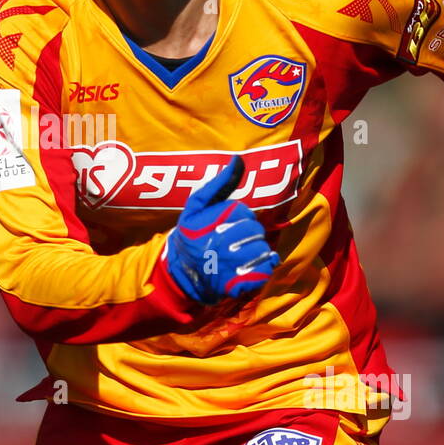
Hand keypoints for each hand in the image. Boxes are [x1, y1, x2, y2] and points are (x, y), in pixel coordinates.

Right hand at [165, 155, 278, 304]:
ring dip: (257, 252)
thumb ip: (218, 184)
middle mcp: (218, 243)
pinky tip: (249, 269)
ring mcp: (228, 265)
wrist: (179, 276)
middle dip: (249, 234)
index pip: (242, 211)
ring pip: (262, 250)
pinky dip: (262, 269)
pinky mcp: (237, 284)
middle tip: (235, 242)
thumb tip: (238, 159)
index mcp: (207, 222)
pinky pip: (264, 271)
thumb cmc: (190, 235)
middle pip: (255, 230)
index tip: (225, 226)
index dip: (239, 217)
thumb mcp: (195, 207)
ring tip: (241, 256)